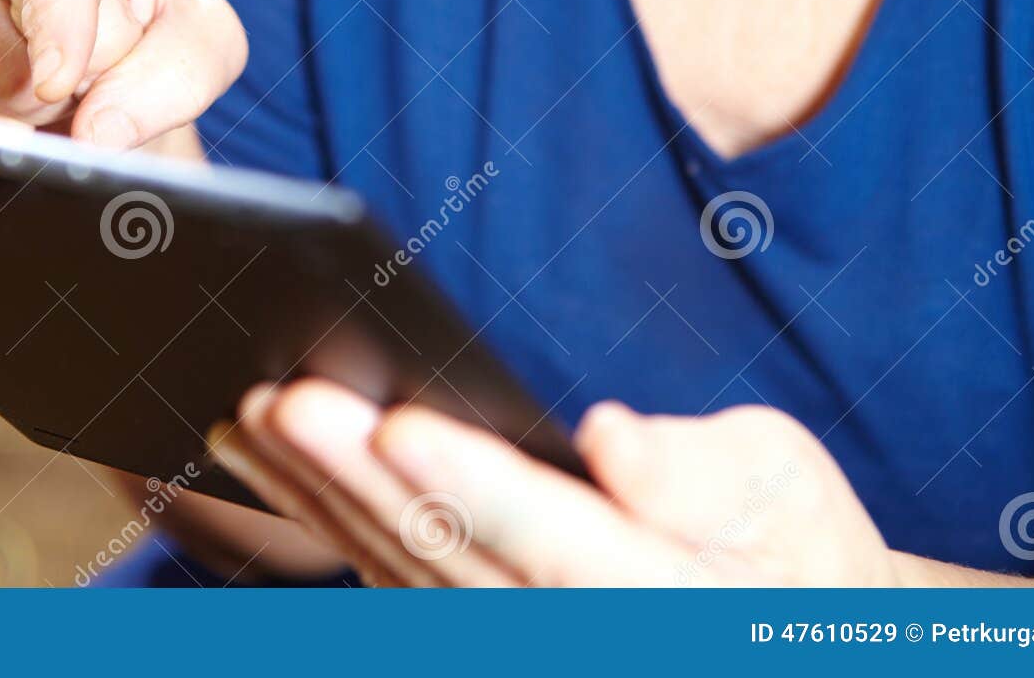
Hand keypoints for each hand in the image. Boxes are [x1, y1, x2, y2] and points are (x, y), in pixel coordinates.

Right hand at [0, 0, 245, 148]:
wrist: (109, 66)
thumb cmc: (159, 33)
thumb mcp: (204, 48)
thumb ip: (172, 81)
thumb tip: (94, 132)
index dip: (60, 12)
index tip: (58, 78)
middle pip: (43, 39)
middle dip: (91, 81)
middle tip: (103, 63)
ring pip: (0, 86)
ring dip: (45, 112)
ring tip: (60, 80)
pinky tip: (20, 115)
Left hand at [209, 379, 900, 586]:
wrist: (780, 624)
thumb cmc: (788, 542)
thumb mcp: (785, 490)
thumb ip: (703, 474)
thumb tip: (608, 438)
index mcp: (646, 596)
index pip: (541, 537)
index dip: (468, 482)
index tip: (399, 420)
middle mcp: (561, 629)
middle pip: (439, 552)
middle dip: (351, 474)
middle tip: (279, 397)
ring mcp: (507, 635)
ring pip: (392, 568)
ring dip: (312, 494)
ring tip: (245, 415)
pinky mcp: (471, 621)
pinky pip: (384, 574)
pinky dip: (321, 518)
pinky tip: (266, 459)